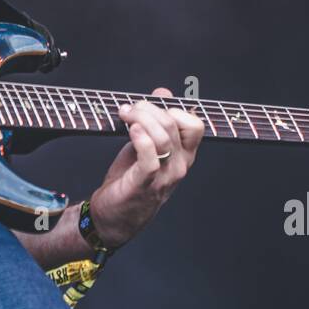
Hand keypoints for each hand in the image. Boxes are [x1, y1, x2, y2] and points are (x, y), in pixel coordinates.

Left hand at [88, 87, 204, 248]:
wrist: (114, 216)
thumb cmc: (130, 179)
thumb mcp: (146, 145)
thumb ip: (156, 120)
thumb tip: (163, 92)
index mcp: (184, 155)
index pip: (194, 124)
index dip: (172, 108)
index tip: (148, 106)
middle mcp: (179, 166)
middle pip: (173, 124)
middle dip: (147, 108)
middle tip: (127, 109)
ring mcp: (165, 177)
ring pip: (163, 136)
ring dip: (140, 118)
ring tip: (124, 116)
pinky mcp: (145, 184)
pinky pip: (150, 158)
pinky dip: (141, 139)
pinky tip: (131, 130)